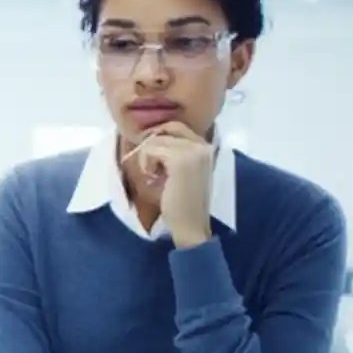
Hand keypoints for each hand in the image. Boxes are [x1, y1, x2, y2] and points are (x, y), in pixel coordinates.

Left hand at [129, 122, 214, 247]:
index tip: (152, 155)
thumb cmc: (183, 203)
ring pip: (156, 139)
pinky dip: (146, 162)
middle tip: (149, 165)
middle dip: (152, 144)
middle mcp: (203, 145)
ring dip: (148, 156)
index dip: (159, 136)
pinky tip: (152, 177)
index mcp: (206, 147)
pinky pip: (151, 149)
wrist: (191, 225)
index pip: (177, 126)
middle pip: (166, 128)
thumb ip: (175, 153)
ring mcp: (193, 151)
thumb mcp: (182, 172)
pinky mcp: (180, 160)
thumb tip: (151, 135)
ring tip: (153, 175)